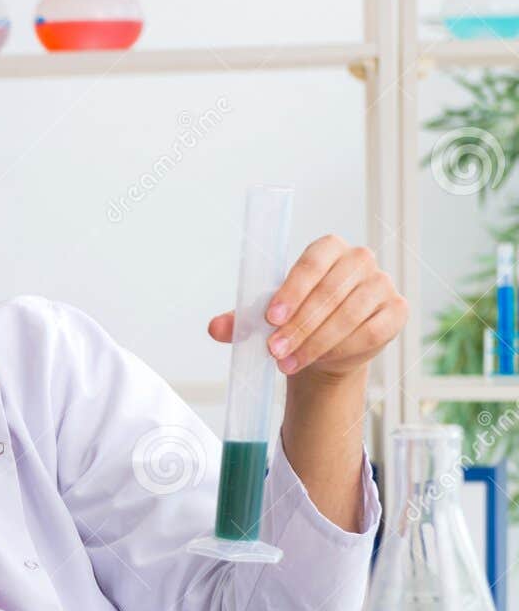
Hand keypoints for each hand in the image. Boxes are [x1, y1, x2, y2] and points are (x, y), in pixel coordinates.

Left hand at [207, 235, 406, 381]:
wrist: (326, 346)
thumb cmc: (296, 318)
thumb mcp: (265, 316)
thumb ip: (241, 319)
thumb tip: (214, 328)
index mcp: (328, 248)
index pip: (311, 262)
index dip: (292, 291)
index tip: (270, 318)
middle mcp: (359, 260)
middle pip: (330, 292)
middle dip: (299, 325)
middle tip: (274, 350)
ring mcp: (382, 284)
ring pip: (350, 314)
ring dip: (316, 342)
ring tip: (288, 362)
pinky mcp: (396, 311)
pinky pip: (372, 331)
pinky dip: (344, 348)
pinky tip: (322, 360)